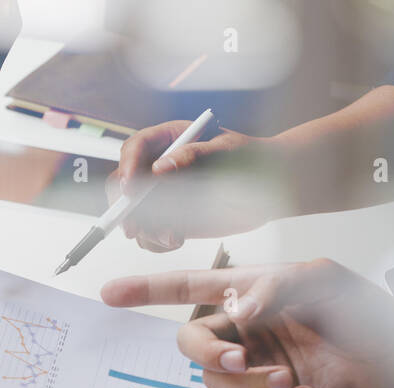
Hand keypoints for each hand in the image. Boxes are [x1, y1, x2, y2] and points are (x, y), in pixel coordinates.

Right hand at [102, 259, 393, 387]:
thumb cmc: (363, 310)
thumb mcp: (318, 281)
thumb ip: (269, 291)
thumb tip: (234, 312)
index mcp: (247, 292)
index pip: (186, 288)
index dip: (145, 291)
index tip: (109, 294)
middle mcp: (245, 330)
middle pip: (192, 347)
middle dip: (210, 358)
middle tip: (239, 360)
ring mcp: (256, 367)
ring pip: (218, 384)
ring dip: (250, 383)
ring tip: (289, 378)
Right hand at [108, 121, 291, 251]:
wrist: (270, 190)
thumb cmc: (252, 161)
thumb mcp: (227, 153)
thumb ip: (194, 157)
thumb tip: (161, 168)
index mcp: (170, 139)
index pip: (136, 148)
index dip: (128, 168)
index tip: (131, 190)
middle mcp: (159, 165)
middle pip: (124, 182)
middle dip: (125, 206)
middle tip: (133, 227)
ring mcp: (162, 194)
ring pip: (133, 212)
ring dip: (145, 229)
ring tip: (174, 236)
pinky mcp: (169, 218)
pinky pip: (148, 233)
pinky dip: (156, 241)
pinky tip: (178, 239)